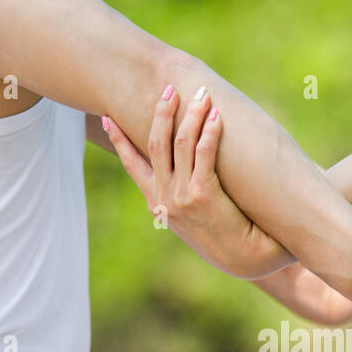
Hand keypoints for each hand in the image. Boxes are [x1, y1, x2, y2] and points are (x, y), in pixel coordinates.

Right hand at [103, 85, 290, 278]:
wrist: (245, 263)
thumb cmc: (229, 240)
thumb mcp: (199, 218)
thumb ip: (189, 196)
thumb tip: (193, 176)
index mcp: (159, 204)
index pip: (132, 165)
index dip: (119, 140)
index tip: (106, 117)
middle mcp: (166, 199)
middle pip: (154, 143)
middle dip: (161, 112)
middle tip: (169, 87)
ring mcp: (181, 198)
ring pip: (180, 143)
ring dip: (191, 113)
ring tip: (201, 93)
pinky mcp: (202, 197)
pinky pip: (204, 153)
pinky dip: (209, 131)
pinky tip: (217, 116)